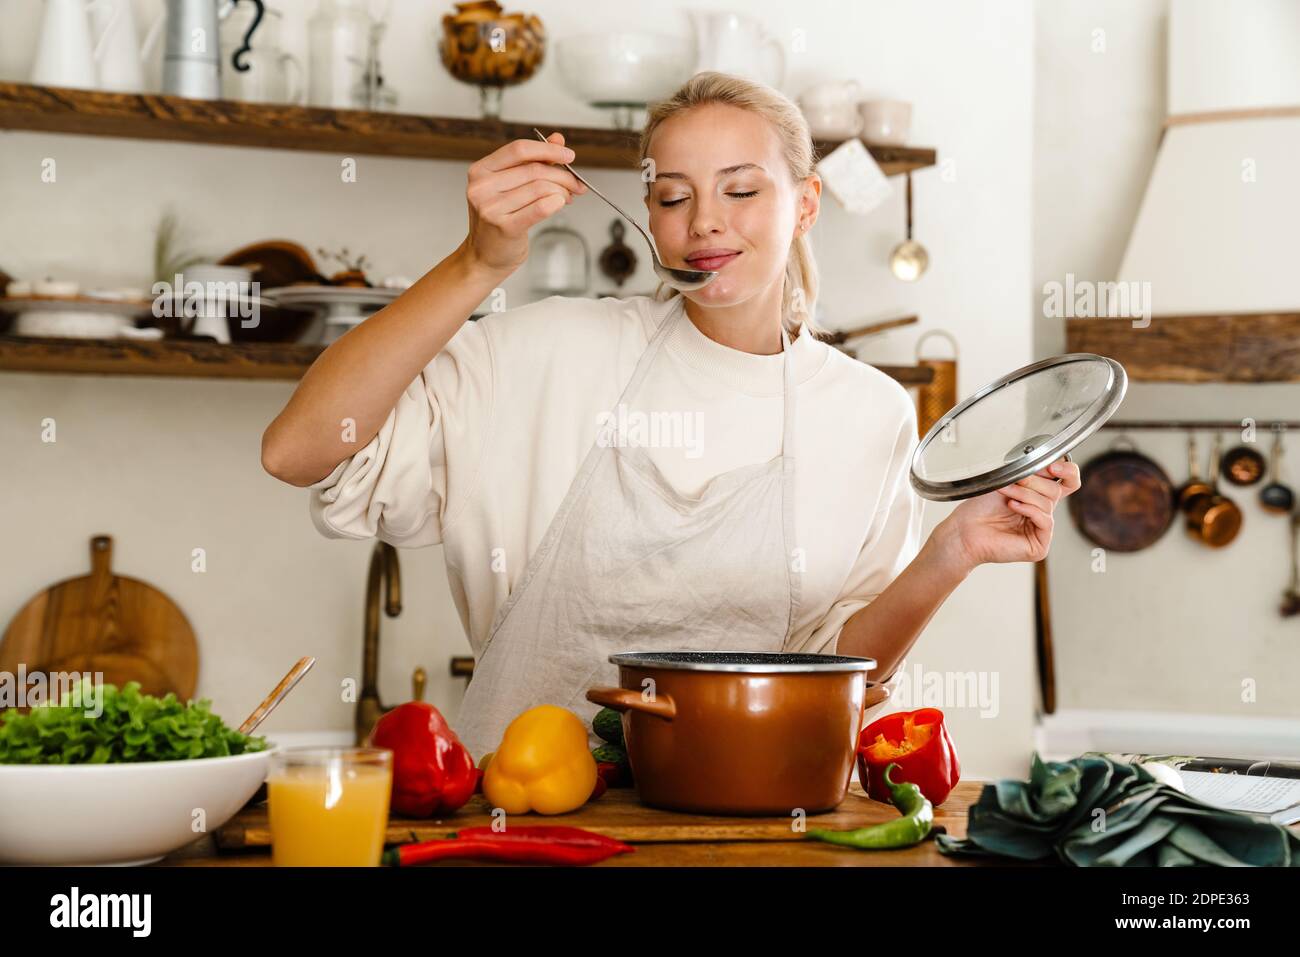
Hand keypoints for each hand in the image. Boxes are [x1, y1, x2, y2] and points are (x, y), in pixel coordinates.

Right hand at [464, 132, 587, 274]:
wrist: (484, 257)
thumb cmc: (499, 221)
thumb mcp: (510, 187)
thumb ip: (533, 161)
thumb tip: (558, 139)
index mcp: (481, 171)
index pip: (519, 150)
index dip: (548, 150)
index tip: (569, 156)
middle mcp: (482, 187)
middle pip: (533, 169)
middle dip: (562, 176)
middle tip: (575, 185)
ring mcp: (491, 208)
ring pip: (540, 188)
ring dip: (562, 192)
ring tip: (567, 198)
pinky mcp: (504, 227)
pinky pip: (540, 208)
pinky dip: (556, 203)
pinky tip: (560, 204)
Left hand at [943, 456, 1081, 569]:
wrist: (964, 529)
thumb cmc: (980, 507)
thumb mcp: (1007, 482)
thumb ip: (1032, 474)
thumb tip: (1052, 464)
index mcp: (1038, 496)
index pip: (1068, 482)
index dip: (1067, 471)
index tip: (1053, 466)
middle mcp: (1042, 512)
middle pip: (1056, 490)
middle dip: (1033, 482)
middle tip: (1015, 480)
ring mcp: (1042, 530)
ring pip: (1048, 503)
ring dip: (1024, 494)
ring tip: (1006, 492)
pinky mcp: (1039, 546)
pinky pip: (1045, 520)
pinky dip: (1029, 510)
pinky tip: (1013, 506)